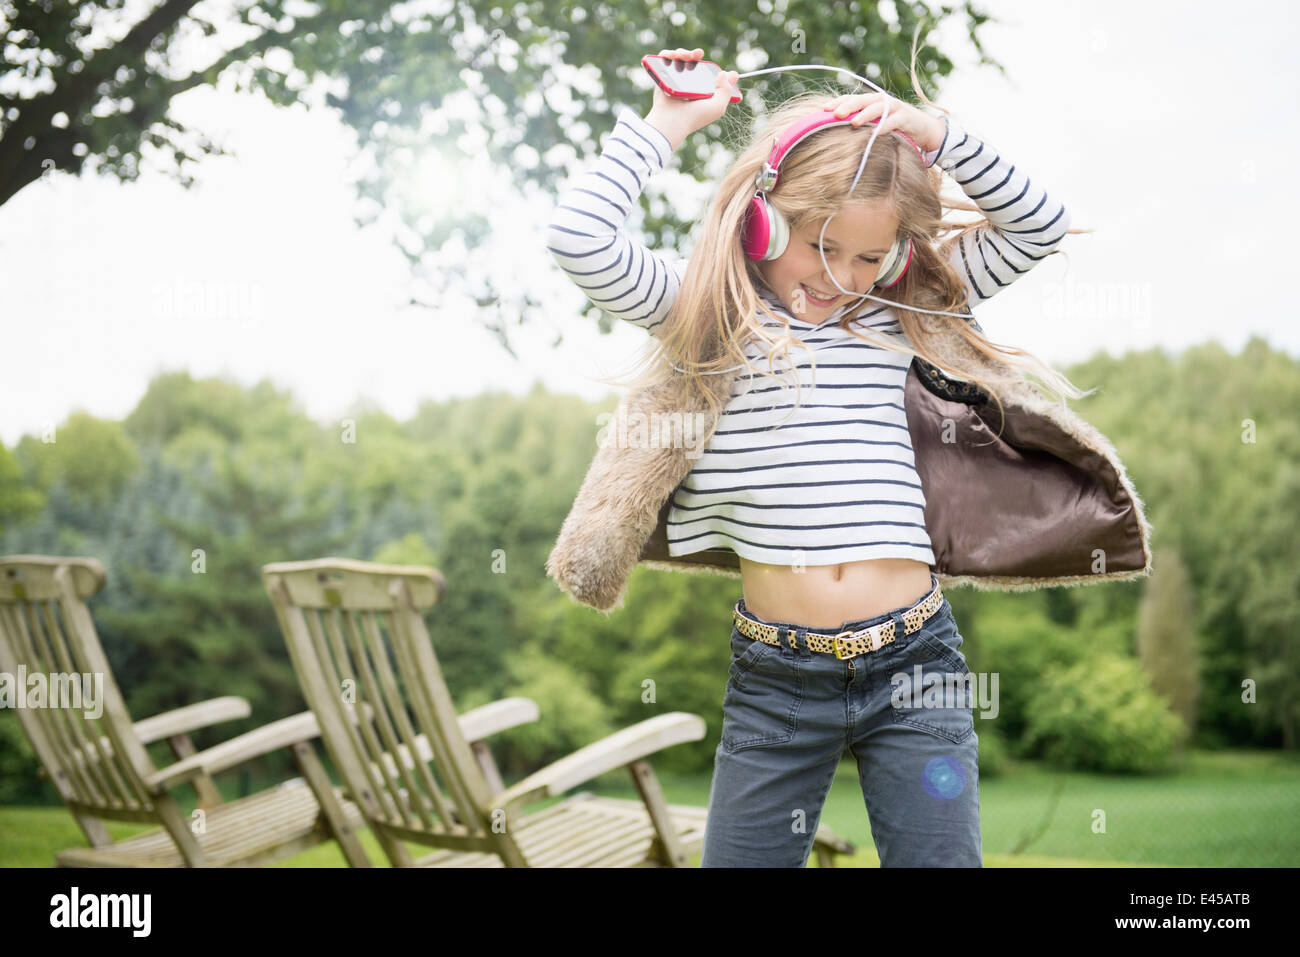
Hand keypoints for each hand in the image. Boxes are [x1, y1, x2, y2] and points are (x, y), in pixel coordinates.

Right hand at [646, 48, 739, 149]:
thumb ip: (726, 90)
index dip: (716, 71)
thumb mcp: (718, 107)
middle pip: (693, 63)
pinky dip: (667, 54)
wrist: (673, 120)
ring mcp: (674, 81)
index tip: (720, 71)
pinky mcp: (661, 78)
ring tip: (685, 56)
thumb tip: (724, 73)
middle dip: (696, 54)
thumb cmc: (695, 116)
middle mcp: (688, 86)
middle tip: (698, 54)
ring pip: (679, 59)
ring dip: (683, 52)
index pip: (710, 77)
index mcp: (701, 93)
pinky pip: (663, 61)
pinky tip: (673, 56)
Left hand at [825, 92, 945, 155]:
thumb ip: (860, 124)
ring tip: (854, 122)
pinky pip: (894, 121)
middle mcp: (881, 101)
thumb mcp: (874, 124)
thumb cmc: (894, 128)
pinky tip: (877, 132)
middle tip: (835, 114)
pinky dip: (885, 126)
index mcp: (871, 101)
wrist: (922, 129)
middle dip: (848, 106)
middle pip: (862, 100)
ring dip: (865, 115)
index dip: (838, 102)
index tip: (823, 109)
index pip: (851, 98)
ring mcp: (894, 108)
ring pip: (877, 108)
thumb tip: (835, 132)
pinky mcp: (906, 117)